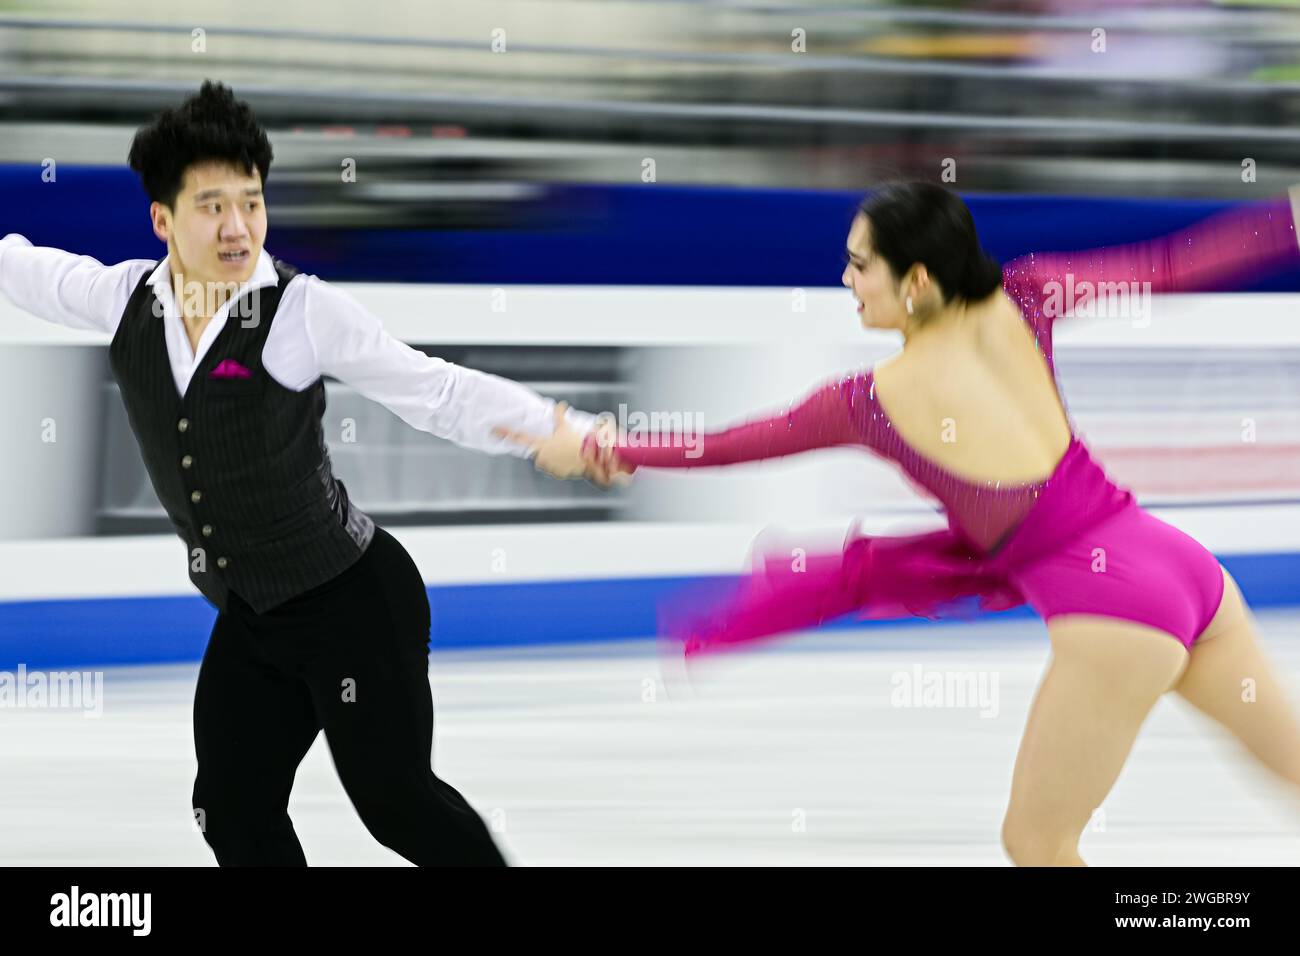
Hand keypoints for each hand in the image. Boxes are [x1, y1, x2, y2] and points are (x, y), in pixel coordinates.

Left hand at [492, 403, 631, 487]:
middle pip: (537, 451)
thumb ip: (560, 416)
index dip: (505, 433)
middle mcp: (540, 457)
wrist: (588, 459)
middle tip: (558, 445)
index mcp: (540, 444)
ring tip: (565, 452)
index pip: (518, 438)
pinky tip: (568, 460)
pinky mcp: (555, 473)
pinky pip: (554, 468)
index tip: (494, 430)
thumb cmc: (576, 443)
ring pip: (545, 460)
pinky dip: (559, 464)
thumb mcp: (566, 428)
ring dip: (552, 457)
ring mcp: (547, 466)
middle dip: (545, 448)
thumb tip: (560, 405)